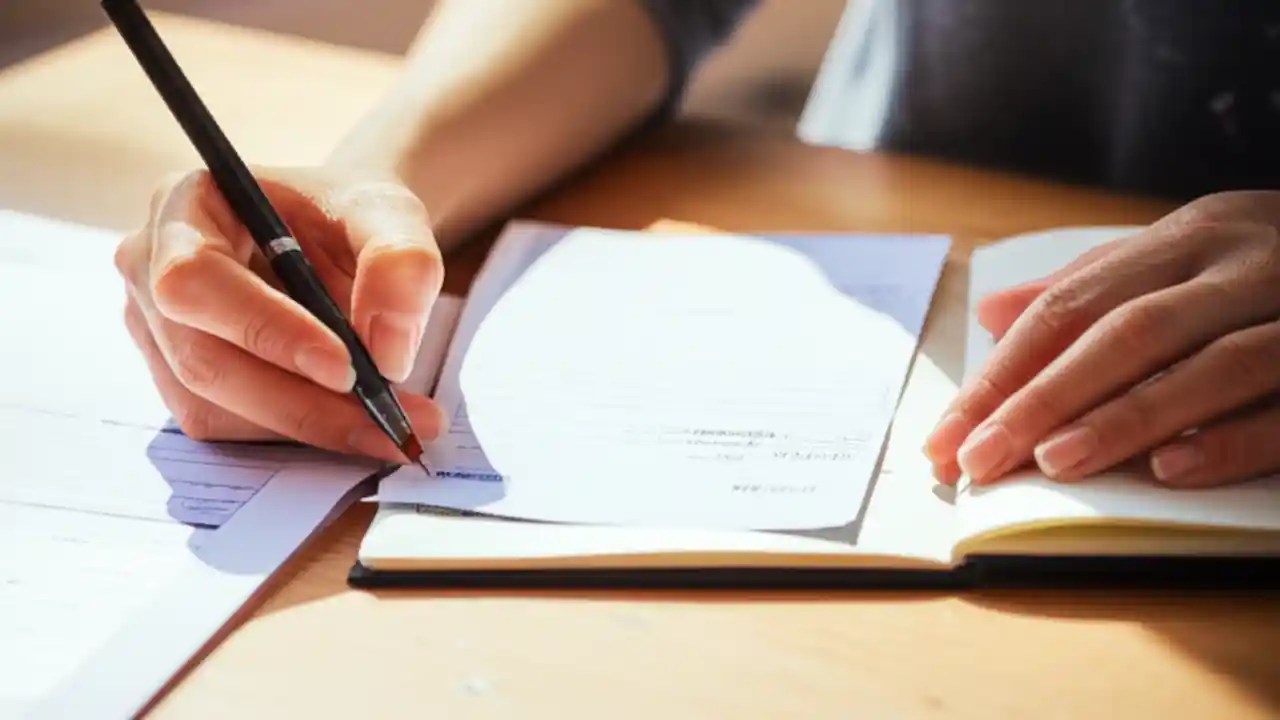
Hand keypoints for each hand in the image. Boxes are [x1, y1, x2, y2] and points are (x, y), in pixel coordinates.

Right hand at [115, 167, 446, 460]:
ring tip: (391, 428)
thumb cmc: (353, 210)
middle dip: (303, 404)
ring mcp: (156, 330)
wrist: (345, 229)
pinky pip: (229, 426)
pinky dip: (297, 432)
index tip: (346, 369)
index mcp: (185, 205)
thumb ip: (401, 265)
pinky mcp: (180, 378)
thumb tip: (388, 355)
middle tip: (393, 425)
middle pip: (204, 361)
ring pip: (214, 408)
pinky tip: (355, 424)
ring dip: (307, 427)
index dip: (265, 330)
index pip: (197, 279)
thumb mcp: (392, 213)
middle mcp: (150, 269)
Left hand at [926, 191, 1279, 487]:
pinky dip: (1233, 440)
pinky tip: (1172, 469)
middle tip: (977, 458)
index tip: (949, 434)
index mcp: (1193, 234)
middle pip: (1125, 333)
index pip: (1072, 307)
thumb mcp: (1185, 254)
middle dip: (1040, 399)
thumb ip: (1094, 284)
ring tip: (1052, 462)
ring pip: (1208, 367)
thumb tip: (991, 312)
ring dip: (1125, 418)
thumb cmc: (1272, 267)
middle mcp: (1248, 263)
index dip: (1004, 372)